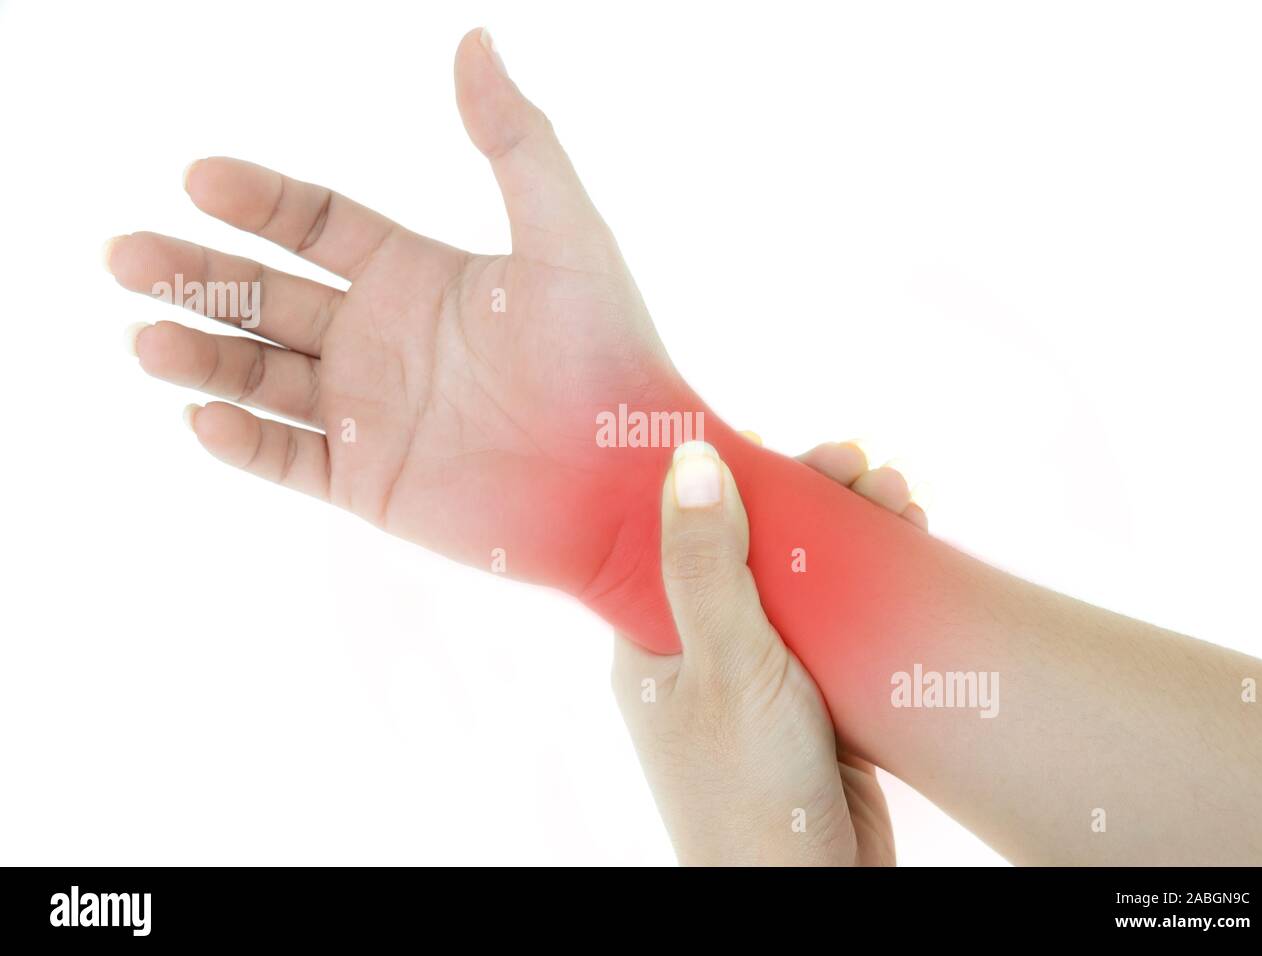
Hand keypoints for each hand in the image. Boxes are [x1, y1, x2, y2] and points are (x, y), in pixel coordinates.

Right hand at [107, 29, 675, 591]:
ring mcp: (369, 413)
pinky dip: (243, 443)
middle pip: (264, 296)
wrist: (625, 478)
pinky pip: (289, 460)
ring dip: (200, 355)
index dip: (256, 198)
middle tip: (124, 254)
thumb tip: (474, 40)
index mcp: (415, 274)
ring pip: (260, 376)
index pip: (313, 224)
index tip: (199, 177)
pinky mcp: (369, 483)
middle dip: (194, 273)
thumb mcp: (565, 234)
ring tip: (147, 336)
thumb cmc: (607, 353)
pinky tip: (204, 417)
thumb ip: (516, 142)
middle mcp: (380, 339)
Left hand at [613, 437, 923, 864]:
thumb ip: (707, 565)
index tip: (775, 437)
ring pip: (804, 577)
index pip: (680, 533)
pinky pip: (842, 620)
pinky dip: (875, 580)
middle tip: (857, 462)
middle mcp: (702, 650)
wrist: (815, 898)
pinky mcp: (817, 698)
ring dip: (849, 529)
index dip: (726, 478)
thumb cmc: (749, 792)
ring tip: (897, 494)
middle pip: (753, 546)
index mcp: (651, 640)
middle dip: (807, 497)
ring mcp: (762, 674)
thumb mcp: (728, 666)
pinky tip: (910, 541)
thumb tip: (688, 458)